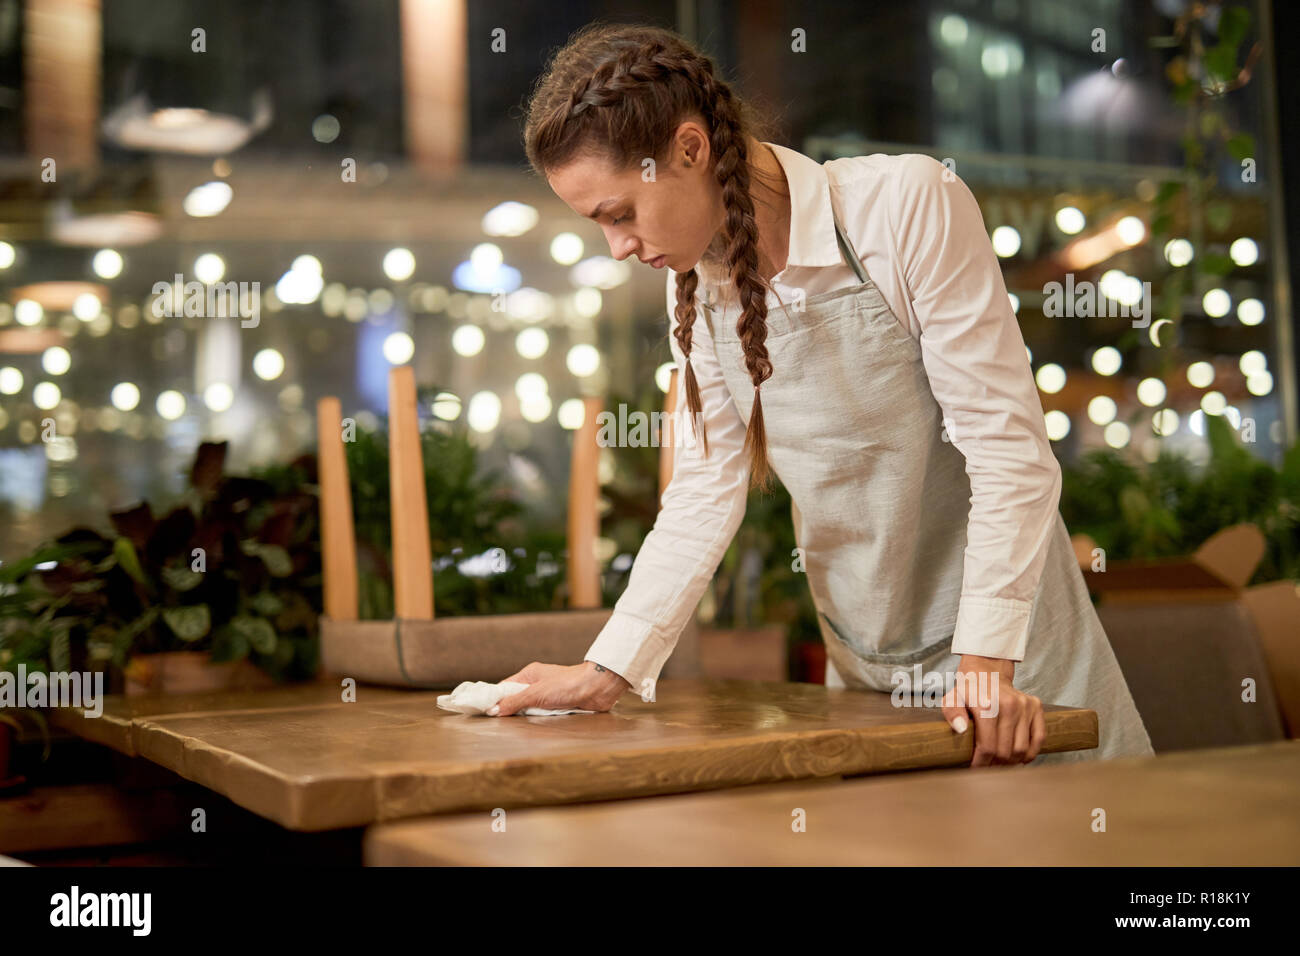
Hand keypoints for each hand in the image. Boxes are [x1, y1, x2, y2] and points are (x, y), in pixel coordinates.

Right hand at [490, 661, 630, 715]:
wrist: (597, 688)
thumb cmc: (568, 684)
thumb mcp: (536, 693)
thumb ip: (514, 702)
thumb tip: (494, 710)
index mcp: (529, 674)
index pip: (504, 688)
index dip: (494, 699)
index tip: (484, 711)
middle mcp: (538, 683)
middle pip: (516, 700)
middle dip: (510, 711)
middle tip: (499, 723)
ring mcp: (548, 695)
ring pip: (529, 709)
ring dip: (526, 717)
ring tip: (517, 726)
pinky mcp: (559, 706)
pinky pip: (543, 715)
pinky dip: (539, 721)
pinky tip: (535, 727)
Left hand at [940, 654, 1044, 766]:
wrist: (987, 673)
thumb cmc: (967, 691)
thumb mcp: (952, 699)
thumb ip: (952, 713)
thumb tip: (961, 729)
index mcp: (987, 705)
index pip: (988, 746)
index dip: (981, 763)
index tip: (975, 769)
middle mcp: (1009, 705)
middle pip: (1005, 751)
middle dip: (995, 765)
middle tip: (987, 769)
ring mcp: (1025, 705)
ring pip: (1022, 749)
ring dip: (1011, 762)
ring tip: (1000, 764)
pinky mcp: (1036, 707)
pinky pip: (1039, 738)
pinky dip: (1030, 753)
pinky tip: (1018, 758)